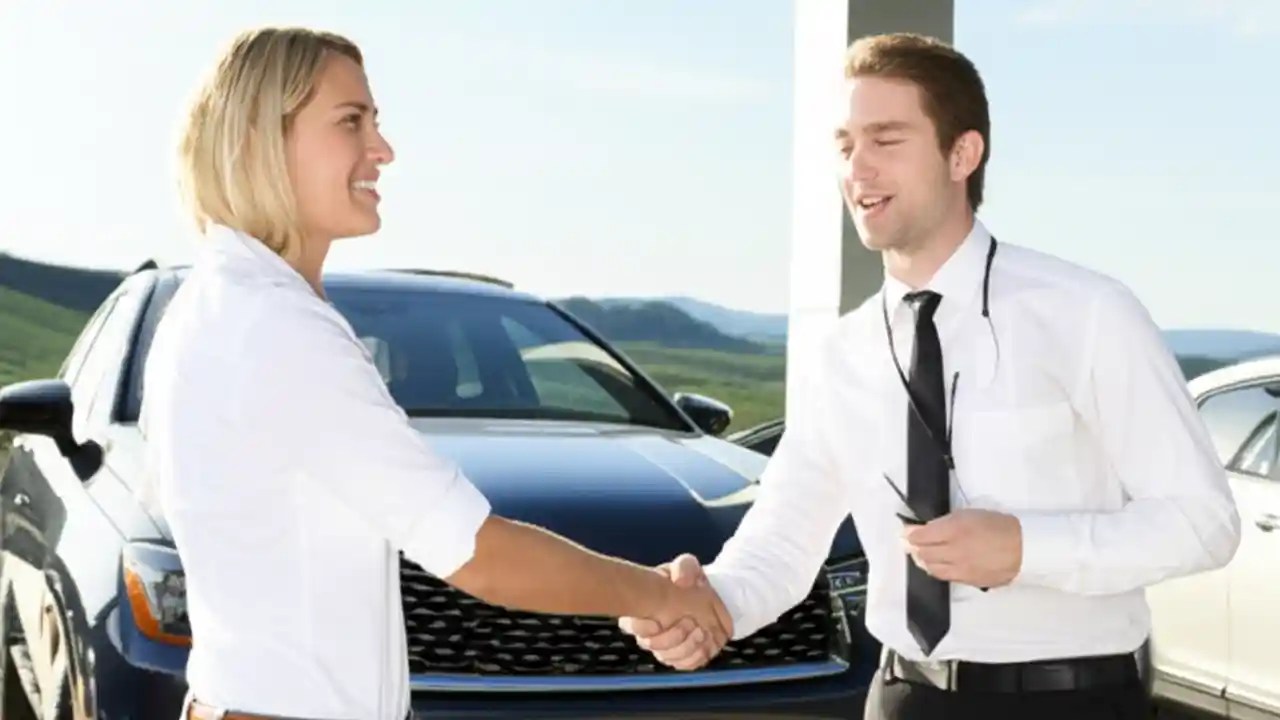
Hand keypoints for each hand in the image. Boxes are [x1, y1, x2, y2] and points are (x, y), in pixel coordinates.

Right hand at [618, 554, 732, 670]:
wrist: (705, 596)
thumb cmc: (689, 581)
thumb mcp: (687, 566)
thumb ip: (684, 567)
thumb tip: (681, 581)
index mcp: (641, 608)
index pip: (630, 624)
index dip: (644, 626)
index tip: (660, 620)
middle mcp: (647, 632)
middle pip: (651, 644)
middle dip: (673, 635)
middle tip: (690, 621)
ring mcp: (663, 647)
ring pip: (667, 656)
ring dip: (687, 646)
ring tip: (701, 631)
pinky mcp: (679, 658)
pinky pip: (683, 665)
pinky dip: (695, 656)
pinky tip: (704, 642)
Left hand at [903, 508, 1021, 587]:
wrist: (1025, 548)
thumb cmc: (999, 526)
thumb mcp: (970, 514)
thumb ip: (945, 522)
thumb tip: (925, 529)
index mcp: (954, 530)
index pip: (920, 536)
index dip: (910, 534)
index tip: (906, 531)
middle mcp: (954, 552)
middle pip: (923, 553)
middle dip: (914, 547)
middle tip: (911, 543)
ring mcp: (961, 569)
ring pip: (932, 568)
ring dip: (924, 560)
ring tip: (922, 555)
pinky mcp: (969, 581)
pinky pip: (946, 577)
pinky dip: (938, 570)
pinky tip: (938, 565)